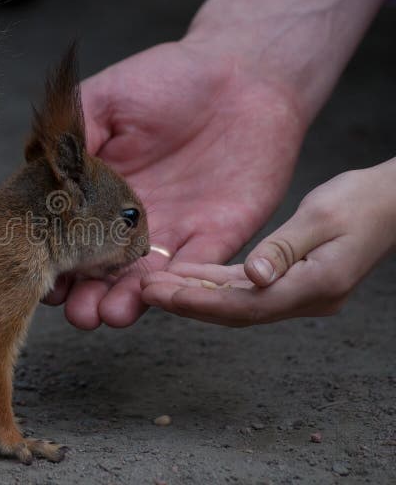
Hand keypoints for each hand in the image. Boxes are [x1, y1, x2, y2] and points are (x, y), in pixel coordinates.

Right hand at [44, 40, 306, 328]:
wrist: (243, 72)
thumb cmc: (168, 79)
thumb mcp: (106, 99)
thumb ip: (72, 135)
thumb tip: (33, 166)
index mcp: (98, 192)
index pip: (68, 236)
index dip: (54, 259)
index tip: (42, 277)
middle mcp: (129, 221)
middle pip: (101, 271)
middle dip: (87, 296)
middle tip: (77, 311)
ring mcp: (172, 231)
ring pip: (145, 281)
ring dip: (126, 302)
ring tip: (110, 313)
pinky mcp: (217, 234)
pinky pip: (198, 268)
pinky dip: (179, 286)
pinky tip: (158, 295)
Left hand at [140, 160, 395, 325]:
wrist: (391, 203)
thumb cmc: (363, 202)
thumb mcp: (323, 216)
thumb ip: (285, 247)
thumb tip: (254, 276)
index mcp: (316, 286)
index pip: (248, 306)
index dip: (202, 303)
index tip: (163, 295)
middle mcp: (304, 298)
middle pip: (235, 310)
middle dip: (186, 302)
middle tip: (142, 290)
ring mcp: (296, 293)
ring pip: (235, 301)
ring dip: (194, 294)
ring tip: (152, 283)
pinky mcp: (288, 281)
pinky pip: (244, 287)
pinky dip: (212, 282)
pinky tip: (182, 274)